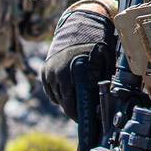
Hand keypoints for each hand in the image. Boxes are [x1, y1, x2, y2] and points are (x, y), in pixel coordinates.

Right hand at [40, 5, 115, 120]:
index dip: (80, 117)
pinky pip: (52, 91)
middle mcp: (60, 72)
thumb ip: (102, 84)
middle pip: (66, 103)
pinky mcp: (44, 71)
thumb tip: (103, 108)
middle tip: (84, 116)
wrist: (81, 25)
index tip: (86, 125)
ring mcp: (50, 71)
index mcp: (77, 71)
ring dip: (68, 101)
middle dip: (75, 111)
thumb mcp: (105, 63)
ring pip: (58, 98)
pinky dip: (60, 93)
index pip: (75, 104)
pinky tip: (70, 88)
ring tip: (80, 96)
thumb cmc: (98, 46)